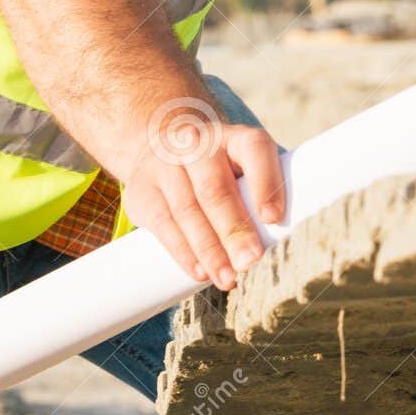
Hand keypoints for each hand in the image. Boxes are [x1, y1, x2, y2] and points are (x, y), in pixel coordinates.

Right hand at [120, 91, 285, 290]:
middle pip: (215, 189)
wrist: (159, 145)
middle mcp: (196, 144)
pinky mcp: (141, 190)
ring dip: (209, 249)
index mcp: (232, 137)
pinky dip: (182, 251)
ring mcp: (164, 164)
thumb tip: (274, 236)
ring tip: (227, 278)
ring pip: (187, 210)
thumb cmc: (216, 167)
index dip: (265, 183)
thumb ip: (258, 193)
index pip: (253, 149)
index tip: (273, 218)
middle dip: (234, 229)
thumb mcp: (240, 165)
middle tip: (250, 260)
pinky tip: (199, 271)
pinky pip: (163, 223)